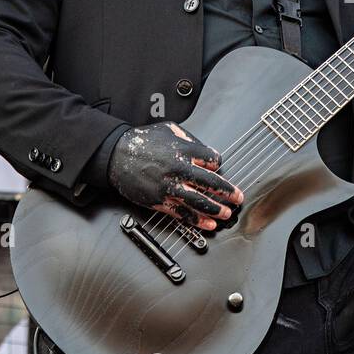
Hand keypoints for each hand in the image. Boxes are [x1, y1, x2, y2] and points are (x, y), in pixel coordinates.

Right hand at [107, 121, 243, 229]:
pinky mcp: (160, 200)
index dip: (218, 164)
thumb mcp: (169, 129)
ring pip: (200, 202)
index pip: (213, 160)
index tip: (218, 167)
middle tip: (238, 197)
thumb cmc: (141, 141)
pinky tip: (208, 225)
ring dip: (217, 210)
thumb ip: (189, 138)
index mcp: (184, 150)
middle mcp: (180, 169)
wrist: (116, 155)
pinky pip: (183, 213)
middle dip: (228, 192)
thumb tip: (203, 149)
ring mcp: (170, 186)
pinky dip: (197, 220)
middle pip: (212, 183)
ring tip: (227, 214)